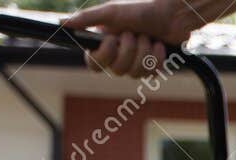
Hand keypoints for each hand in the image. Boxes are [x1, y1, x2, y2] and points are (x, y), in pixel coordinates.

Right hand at [63, 0, 202, 76]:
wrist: (173, 14)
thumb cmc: (141, 9)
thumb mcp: (112, 12)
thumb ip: (88, 19)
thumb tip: (62, 24)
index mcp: (105, 41)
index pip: (93, 64)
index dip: (103, 57)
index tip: (112, 41)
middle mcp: (119, 54)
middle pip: (117, 70)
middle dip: (129, 51)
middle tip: (134, 34)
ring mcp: (136, 62)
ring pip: (135, 74)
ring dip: (144, 53)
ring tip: (148, 37)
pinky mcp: (153, 68)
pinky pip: (151, 75)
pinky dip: (157, 59)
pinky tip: (160, 46)